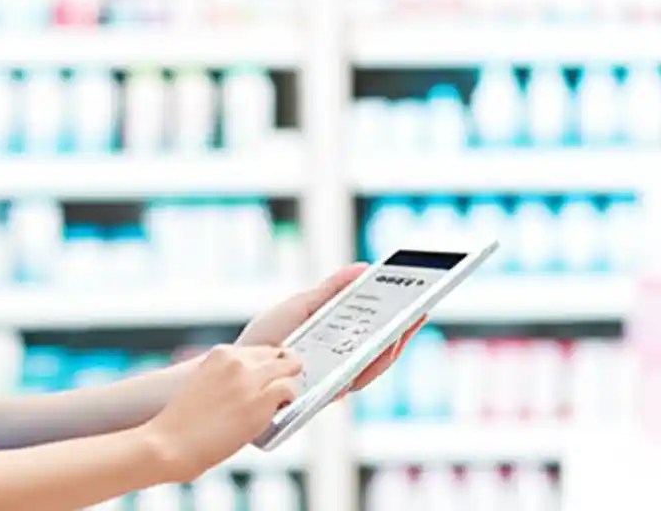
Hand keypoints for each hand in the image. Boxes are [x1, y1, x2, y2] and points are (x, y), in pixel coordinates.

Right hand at [144, 345, 301, 482]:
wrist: (169, 443)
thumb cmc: (181, 424)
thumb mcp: (203, 385)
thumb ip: (228, 379)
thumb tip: (253, 388)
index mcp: (221, 354)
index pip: (261, 350)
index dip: (269, 365)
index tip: (271, 377)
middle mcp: (237, 361)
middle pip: (279, 354)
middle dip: (284, 370)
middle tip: (281, 389)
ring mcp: (249, 379)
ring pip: (290, 368)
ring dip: (288, 385)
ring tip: (281, 403)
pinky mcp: (260, 401)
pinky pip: (289, 390)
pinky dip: (289, 400)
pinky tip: (279, 412)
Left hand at [237, 264, 426, 397]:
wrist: (238, 365)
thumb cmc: (266, 338)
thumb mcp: (301, 305)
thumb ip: (332, 289)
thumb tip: (364, 267)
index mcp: (338, 346)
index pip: (375, 336)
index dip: (399, 322)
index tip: (418, 301)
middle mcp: (339, 367)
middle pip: (381, 353)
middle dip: (404, 332)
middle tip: (422, 309)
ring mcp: (334, 382)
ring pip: (374, 368)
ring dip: (395, 345)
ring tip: (408, 322)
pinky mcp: (325, 393)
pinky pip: (356, 379)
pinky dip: (373, 361)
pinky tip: (384, 342)